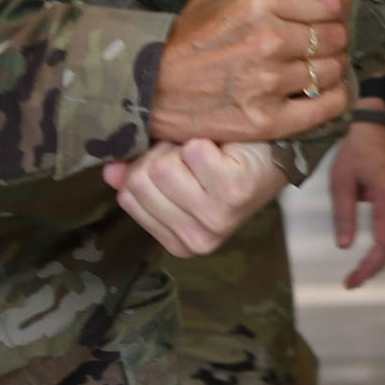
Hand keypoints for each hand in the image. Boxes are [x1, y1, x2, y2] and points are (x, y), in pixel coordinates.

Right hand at [103, 139, 286, 260]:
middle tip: (196, 159)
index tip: (178, 167)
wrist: (275, 150)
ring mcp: (216, 220)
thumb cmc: (223, 161)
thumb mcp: (175, 174)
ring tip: (210, 155)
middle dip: (164, 156)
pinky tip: (225, 152)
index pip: (128, 196)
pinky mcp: (233, 194)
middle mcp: (197, 240)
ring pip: (163, 166)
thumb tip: (109, 172)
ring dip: (183, 148)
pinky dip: (205, 141)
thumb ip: (137, 176)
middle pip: (142, 180)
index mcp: (177, 243)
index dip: (147, 167)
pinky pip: (193, 153)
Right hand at [151, 0, 351, 146]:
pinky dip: (336, 96)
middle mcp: (269, 42)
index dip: (337, 6)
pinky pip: (328, 106)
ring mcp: (270, 84)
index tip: (331, 12)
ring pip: (333, 69)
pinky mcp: (269, 121)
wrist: (149, 93)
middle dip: (335, 37)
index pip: (331, 1)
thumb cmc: (183, 42)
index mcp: (258, 5)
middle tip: (323, 42)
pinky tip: (327, 90)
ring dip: (332, 66)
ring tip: (320, 66)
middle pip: (336, 36)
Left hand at [329, 119, 384, 289]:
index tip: (351, 282)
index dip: (369, 267)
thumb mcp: (341, 182)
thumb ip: (344, 214)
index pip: (384, 244)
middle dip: (373, 268)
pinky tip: (368, 257)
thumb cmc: (354, 151)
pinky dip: (383, 248)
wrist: (375, 127)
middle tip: (350, 283)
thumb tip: (344, 247)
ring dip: (379, 260)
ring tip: (357, 274)